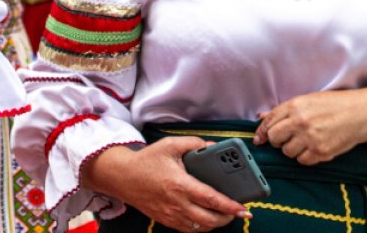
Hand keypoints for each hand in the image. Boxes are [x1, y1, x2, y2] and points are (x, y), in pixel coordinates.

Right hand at [81, 138, 248, 231]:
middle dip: (227, 218)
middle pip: (208, 220)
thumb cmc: (147, 160)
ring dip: (215, 224)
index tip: (243, 208)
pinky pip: (188, 229)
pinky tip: (206, 218)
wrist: (123, 177)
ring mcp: (170, 214)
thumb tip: (212, 146)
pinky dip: (201, 226)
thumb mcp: (170, 145)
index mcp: (180, 184)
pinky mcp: (165, 220)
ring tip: (224, 215)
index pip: (210, 199)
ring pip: (200, 228)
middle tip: (237, 212)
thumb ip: (193, 143)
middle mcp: (176, 203)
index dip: (229, 206)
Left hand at [254, 87, 366, 164]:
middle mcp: (300, 122)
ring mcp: (310, 138)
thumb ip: (284, 110)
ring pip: (287, 152)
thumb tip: (261, 117)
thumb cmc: (333, 105)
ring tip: (304, 141)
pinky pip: (302, 161)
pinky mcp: (320, 152)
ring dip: (292, 149)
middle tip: (287, 138)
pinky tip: (313, 147)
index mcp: (295, 106)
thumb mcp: (307, 100)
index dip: (262, 132)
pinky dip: (305, 157)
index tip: (259, 139)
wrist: (359, 114)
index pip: (269, 122)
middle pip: (274, 139)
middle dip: (277, 140)